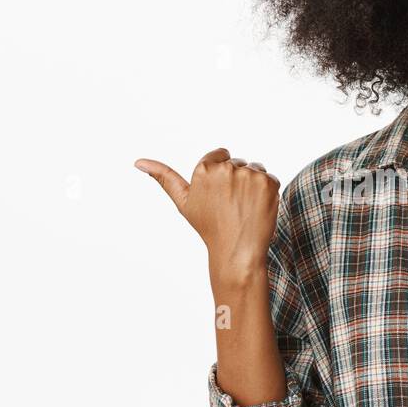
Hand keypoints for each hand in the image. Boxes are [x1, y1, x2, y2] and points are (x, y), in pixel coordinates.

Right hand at [135, 148, 280, 275]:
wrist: (237, 251)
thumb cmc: (209, 227)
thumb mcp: (183, 201)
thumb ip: (164, 177)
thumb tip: (138, 162)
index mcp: (204, 169)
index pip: (220, 155)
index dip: (221, 175)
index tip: (220, 195)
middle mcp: (226, 168)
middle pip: (238, 163)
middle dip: (237, 180)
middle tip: (231, 205)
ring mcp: (249, 175)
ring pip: (255, 169)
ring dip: (253, 185)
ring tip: (244, 207)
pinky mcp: (268, 182)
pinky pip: (270, 178)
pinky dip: (267, 192)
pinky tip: (257, 208)